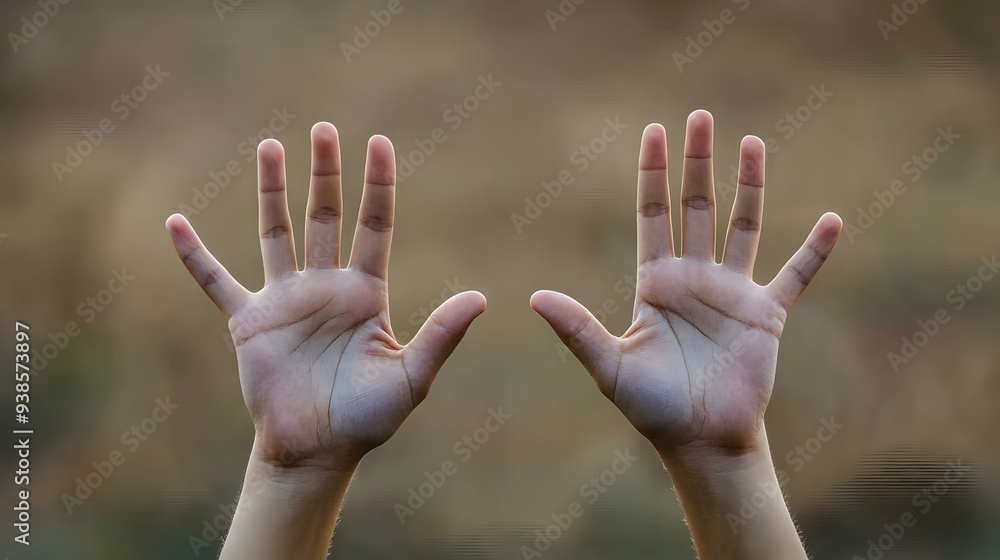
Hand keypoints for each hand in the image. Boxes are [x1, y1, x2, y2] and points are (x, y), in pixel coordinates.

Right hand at [167, 123, 486, 470]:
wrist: (316, 451)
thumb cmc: (367, 418)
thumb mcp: (411, 376)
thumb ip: (441, 335)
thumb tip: (481, 298)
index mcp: (366, 293)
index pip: (375, 225)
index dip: (377, 184)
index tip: (379, 141)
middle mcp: (325, 286)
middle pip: (325, 216)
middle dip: (325, 173)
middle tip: (323, 128)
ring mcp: (285, 300)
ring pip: (276, 232)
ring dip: (271, 190)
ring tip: (269, 145)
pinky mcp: (248, 322)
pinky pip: (216, 281)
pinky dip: (195, 255)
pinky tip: (175, 223)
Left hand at [531, 110, 840, 454]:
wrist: (700, 441)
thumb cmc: (652, 407)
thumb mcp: (610, 365)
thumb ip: (577, 328)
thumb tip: (534, 297)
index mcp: (655, 282)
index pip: (653, 213)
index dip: (653, 173)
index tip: (654, 131)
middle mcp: (693, 277)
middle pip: (696, 206)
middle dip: (697, 162)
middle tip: (701, 117)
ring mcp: (731, 292)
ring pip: (742, 225)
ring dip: (749, 186)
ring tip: (752, 142)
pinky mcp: (766, 314)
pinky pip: (795, 275)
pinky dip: (814, 251)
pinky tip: (832, 220)